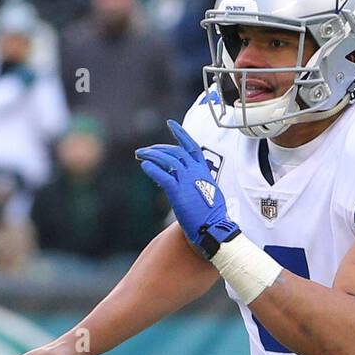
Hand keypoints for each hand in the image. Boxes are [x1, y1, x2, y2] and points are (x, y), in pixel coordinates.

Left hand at [136, 119, 240, 258]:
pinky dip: (152, 169)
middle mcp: (196, 173)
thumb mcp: (207, 194)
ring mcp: (187, 181)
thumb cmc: (211, 217)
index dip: (180, 134)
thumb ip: (196, 185)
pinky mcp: (178, 193)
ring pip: (168, 160)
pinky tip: (144, 166)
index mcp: (204, 172)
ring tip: (140, 155)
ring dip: (152, 155)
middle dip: (158, 148)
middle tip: (143, 150)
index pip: (191, 146)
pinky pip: (162, 176)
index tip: (170, 124)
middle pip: (175, 151)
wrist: (214, 230)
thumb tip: (183, 184)